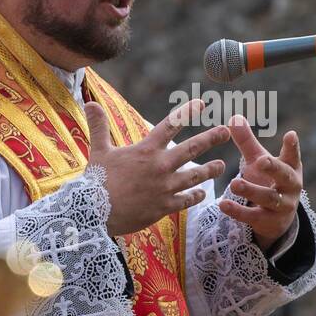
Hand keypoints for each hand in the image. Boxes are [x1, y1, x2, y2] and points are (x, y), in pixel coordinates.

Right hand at [84, 98, 229, 237]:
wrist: (95, 212)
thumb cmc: (96, 180)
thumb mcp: (98, 150)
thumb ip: (99, 126)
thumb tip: (89, 103)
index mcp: (146, 150)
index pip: (170, 125)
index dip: (187, 112)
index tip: (202, 103)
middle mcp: (160, 166)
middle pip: (192, 149)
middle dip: (211, 138)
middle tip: (227, 131)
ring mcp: (165, 187)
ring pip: (195, 176)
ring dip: (210, 170)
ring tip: (222, 166)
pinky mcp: (165, 207)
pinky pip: (186, 200)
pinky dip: (196, 196)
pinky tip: (202, 193)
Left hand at [219, 115, 302, 250]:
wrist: (276, 218)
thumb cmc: (268, 180)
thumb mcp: (259, 161)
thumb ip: (248, 142)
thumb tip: (234, 117)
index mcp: (290, 167)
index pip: (293, 155)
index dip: (292, 146)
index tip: (290, 135)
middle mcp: (290, 186)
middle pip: (284, 176)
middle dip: (274, 168)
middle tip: (261, 160)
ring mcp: (282, 205)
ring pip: (269, 198)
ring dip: (251, 190)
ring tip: (234, 183)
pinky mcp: (269, 221)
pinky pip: (253, 216)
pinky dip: (238, 211)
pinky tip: (223, 204)